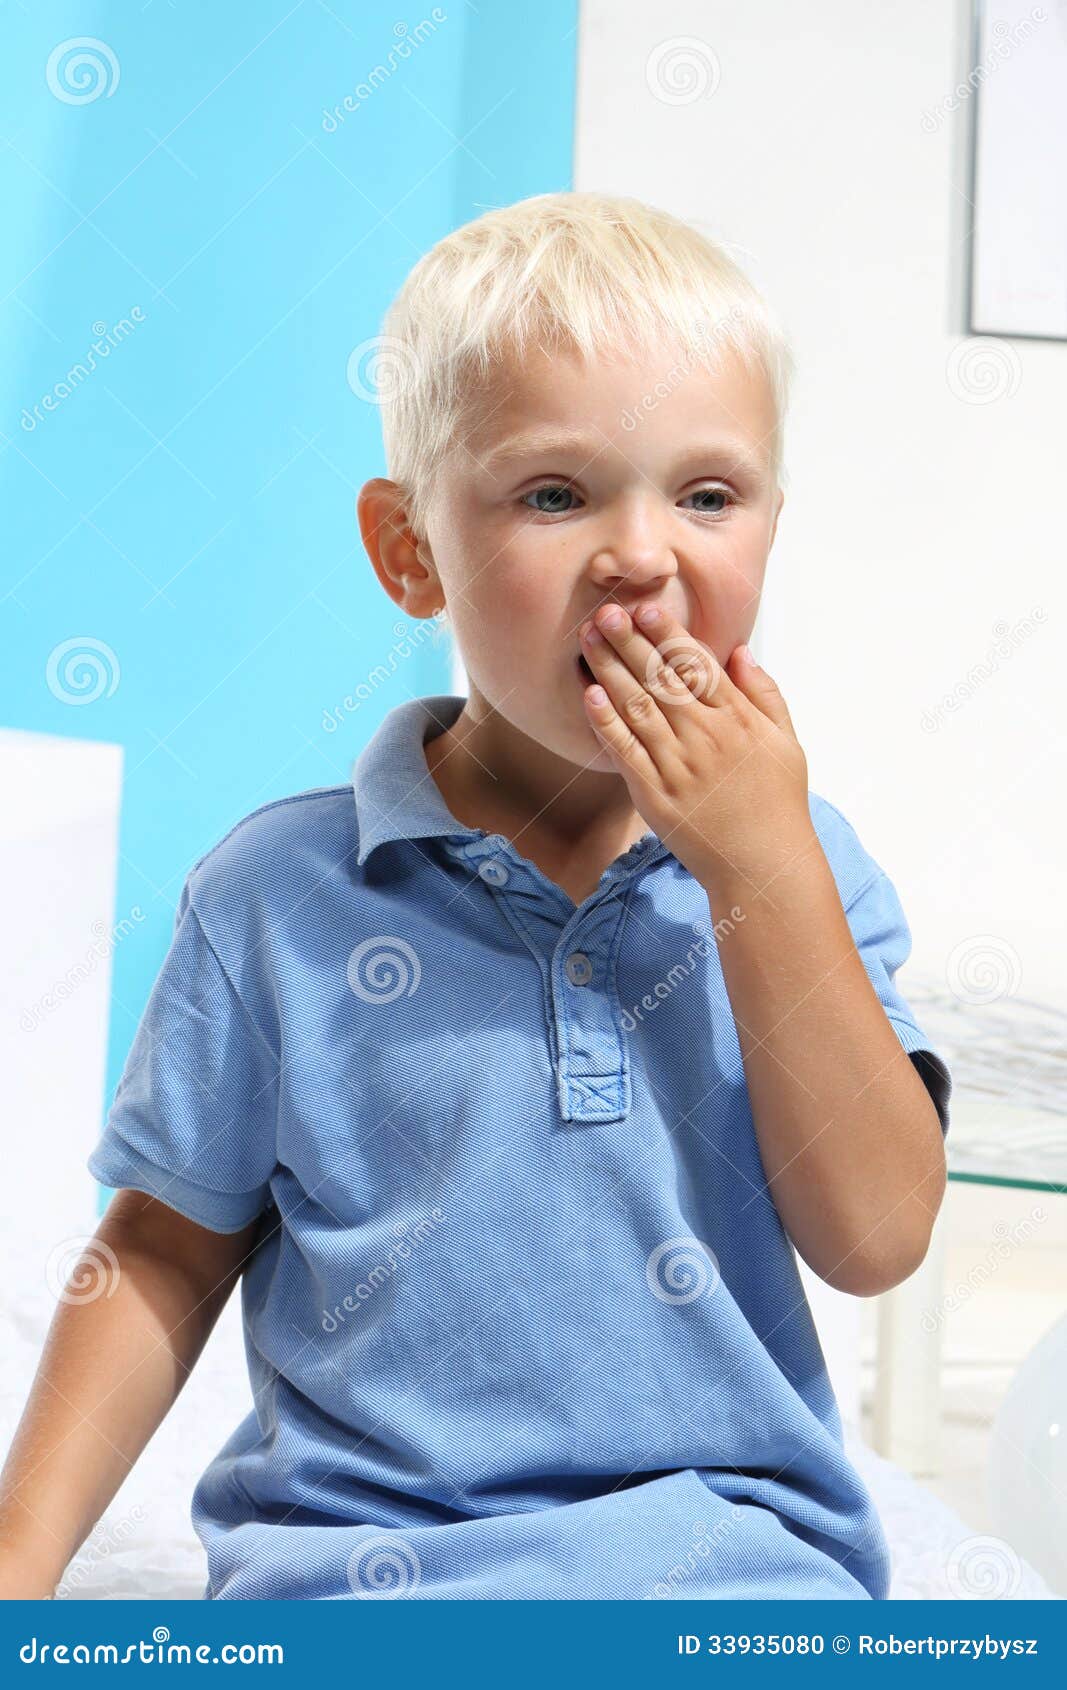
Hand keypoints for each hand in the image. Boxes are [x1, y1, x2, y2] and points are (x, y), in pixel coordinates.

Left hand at [578, 603, 815, 895]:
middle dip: (631, 641)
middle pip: (661, 678)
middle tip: (606, 611)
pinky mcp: (655, 796)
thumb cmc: (778, 802)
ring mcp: (679, 766)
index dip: (669, 634)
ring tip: (589, 640)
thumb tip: (739, 651)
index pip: (698, 665)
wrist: (763, 864)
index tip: (646, 607)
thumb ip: (764, 694)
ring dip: (610, 669)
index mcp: (738, 720)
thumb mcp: (787, 742)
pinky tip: (589, 694)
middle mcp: (707, 737)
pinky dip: (606, 722)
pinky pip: (625, 752)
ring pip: (638, 707)